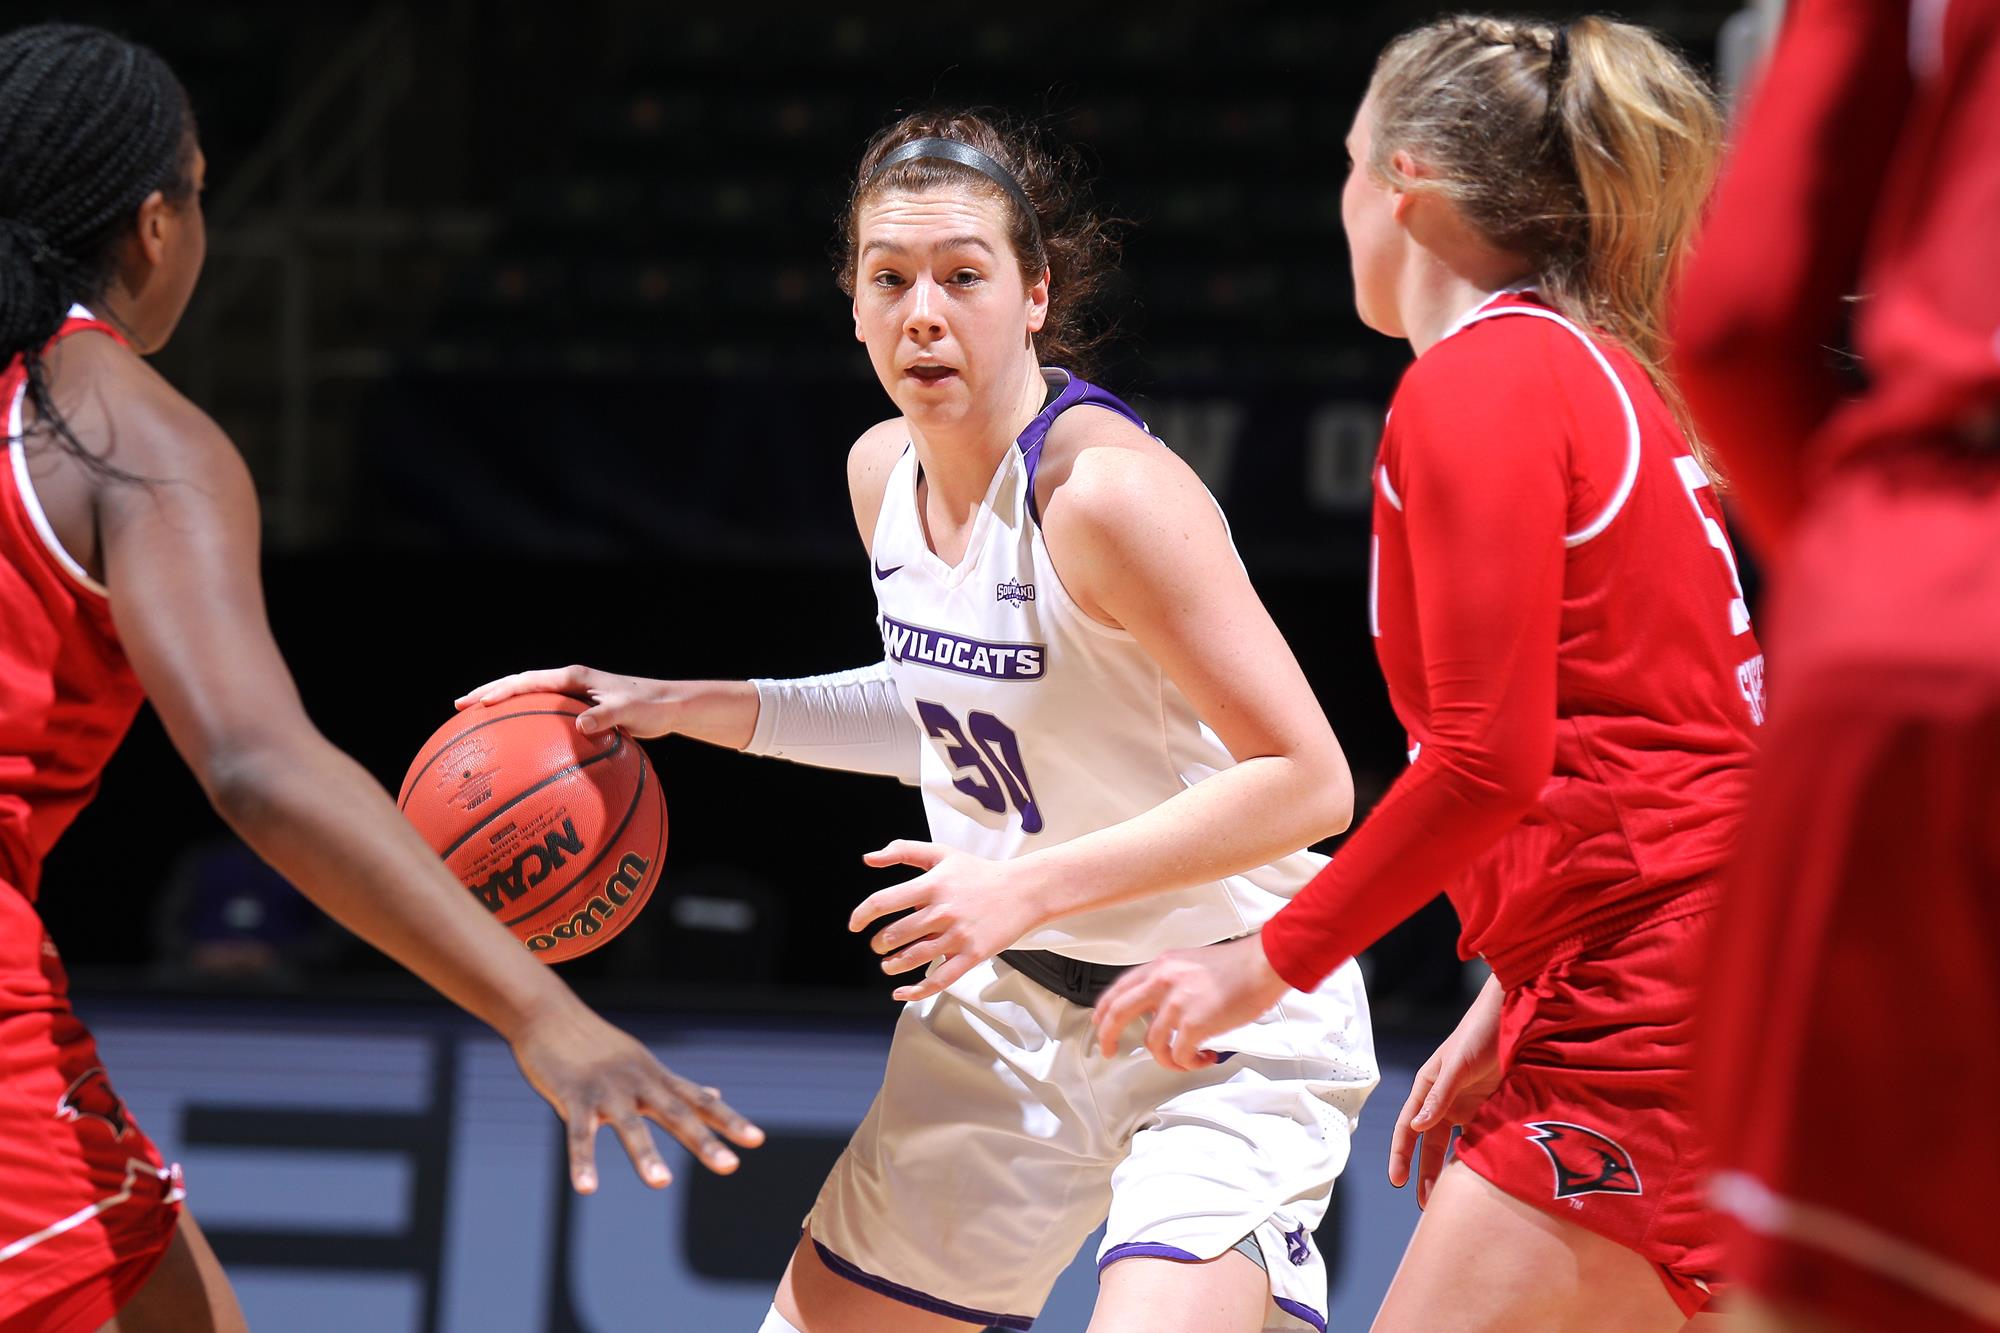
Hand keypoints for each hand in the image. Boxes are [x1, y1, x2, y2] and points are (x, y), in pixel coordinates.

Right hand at [455, 665, 678, 737]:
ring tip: (475, 722)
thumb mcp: (629, 712)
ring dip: (503, 707)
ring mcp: (572, 696)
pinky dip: (526, 725)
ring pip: (529, 699)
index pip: (528, 681)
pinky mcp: (579, 710)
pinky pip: (544, 716)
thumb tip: (581, 726)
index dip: (501, 691)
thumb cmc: (651, 706)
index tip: (477, 702)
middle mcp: (569, 683)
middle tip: (459, 707)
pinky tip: (517, 747)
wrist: (669, 706)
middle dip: (489, 694)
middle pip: (520, 685)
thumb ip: (605, 718)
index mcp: (573, 678)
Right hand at [509, 1002, 764, 1193]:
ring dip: (645, 1155)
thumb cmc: (597, 1043)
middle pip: (676, 1114)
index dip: (728, 1120)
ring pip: (629, 1125)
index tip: (756, 1140)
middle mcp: (638, 1083)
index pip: (700, 1101)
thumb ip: (678, 1086)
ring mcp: (606, 1090)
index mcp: (656, 1078)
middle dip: (703, 1142)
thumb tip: (716, 1093)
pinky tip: (586, 1188)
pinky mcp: (573, 1096)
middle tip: (730, 1167)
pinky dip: (583, 1161)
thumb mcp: (645, 1063)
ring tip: (661, 1183)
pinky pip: (578, 1134)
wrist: (549, 1014)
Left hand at [849, 840, 1047, 1002]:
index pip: (884, 901)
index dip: (862, 915)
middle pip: (895, 934)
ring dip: (892, 965)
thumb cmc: (979, 872)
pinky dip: (916, 990)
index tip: (855, 924)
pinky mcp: (972, 955)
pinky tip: (901, 992)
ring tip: (889, 964)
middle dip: (879, 943)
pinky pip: (940, 979)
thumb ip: (903, 851)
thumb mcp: (942, 854)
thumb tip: (869, 859)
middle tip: (879, 945)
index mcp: (932, 885)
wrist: (1024, 890)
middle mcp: (943, 911)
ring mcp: (958, 935)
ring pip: (913, 958)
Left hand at [1091, 934, 1289, 1070]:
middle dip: (1107, 1035)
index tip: (1099, 1022)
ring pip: (1152, 1043)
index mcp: (1162, 966)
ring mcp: (1175, 1003)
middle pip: (1118, 1012)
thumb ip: (1173, 980)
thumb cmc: (1238, 966)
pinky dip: (1190, 1063)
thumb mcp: (1192, 963)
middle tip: (1108, 1051)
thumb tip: (1164, 1006)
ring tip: (1189, 1059)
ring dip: (1169, 1059)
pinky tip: (1204, 1058)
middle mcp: (1162, 981)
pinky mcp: (1193, 1024)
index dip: (1104, 1009)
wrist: (1263, 965)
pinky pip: (1179, 1055)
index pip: (1120, 988)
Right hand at [1387, 976, 1504, 1207]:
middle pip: (1429, 1143)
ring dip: (1450, 1170)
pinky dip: (1478, 1158)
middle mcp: (1445, 1099)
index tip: (1397, 1181)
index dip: (1401, 1154)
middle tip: (1424, 1204)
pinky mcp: (1493, 1107)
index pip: (1408, 1127)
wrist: (1518, 1016)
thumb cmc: (1480, 1033)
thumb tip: (1417, 1128)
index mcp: (1428, 1087)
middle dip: (1424, 1172)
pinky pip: (1482, 1138)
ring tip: (1450, 1199)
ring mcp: (1470, 1105)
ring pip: (1455, 1145)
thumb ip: (1439, 1095)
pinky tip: (1482, 1179)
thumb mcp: (1457, 1064)